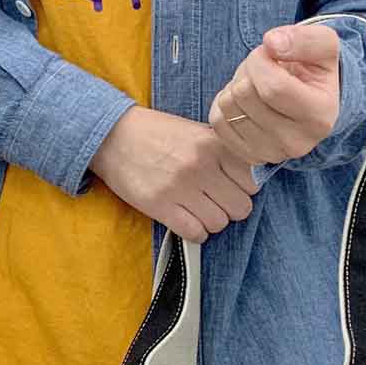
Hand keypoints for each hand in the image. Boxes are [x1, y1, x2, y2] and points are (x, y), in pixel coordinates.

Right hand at [88, 106, 258, 241]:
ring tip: (198, 210)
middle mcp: (201, 165)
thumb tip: (251, 177)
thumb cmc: (156, 134)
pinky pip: (196, 233)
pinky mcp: (161, 206)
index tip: (231, 187)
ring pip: (220, 223)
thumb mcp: (195, 131)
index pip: (252, 181)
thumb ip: (223, 151)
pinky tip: (187, 220)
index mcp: (213, 144)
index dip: (244, 188)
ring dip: (211, 221)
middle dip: (231, 209)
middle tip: (215, 202)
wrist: (113, 136)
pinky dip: (195, 232)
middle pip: (241, 207)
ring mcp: (181, 187)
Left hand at [208, 24, 340, 164]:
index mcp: (319, 116)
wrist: (310, 100)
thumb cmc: (314, 70)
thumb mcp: (322, 44)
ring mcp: (271, 154)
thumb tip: (271, 43)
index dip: (260, 61)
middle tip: (263, 69)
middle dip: (248, 70)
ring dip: (235, 86)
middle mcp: (297, 142)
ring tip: (256, 84)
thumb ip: (302, 38)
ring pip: (228, 107)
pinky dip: (224, 104)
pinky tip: (244, 101)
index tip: (268, 52)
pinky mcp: (249, 156)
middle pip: (245, 95)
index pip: (272, 87)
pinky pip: (217, 122)